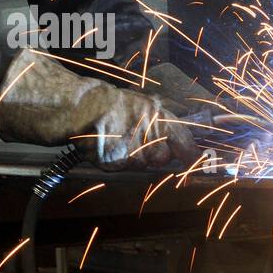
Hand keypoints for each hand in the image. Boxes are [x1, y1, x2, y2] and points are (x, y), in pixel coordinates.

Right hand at [0, 51, 198, 170]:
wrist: (78, 108)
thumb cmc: (110, 103)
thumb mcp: (141, 104)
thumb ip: (163, 121)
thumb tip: (184, 140)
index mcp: (157, 115)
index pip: (184, 139)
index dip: (190, 152)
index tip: (193, 159)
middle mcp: (148, 133)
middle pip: (163, 158)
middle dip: (155, 155)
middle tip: (139, 143)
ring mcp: (131, 149)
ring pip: (143, 165)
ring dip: (134, 158)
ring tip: (119, 141)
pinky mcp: (115, 162)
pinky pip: (122, 168)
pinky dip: (116, 162)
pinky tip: (108, 147)